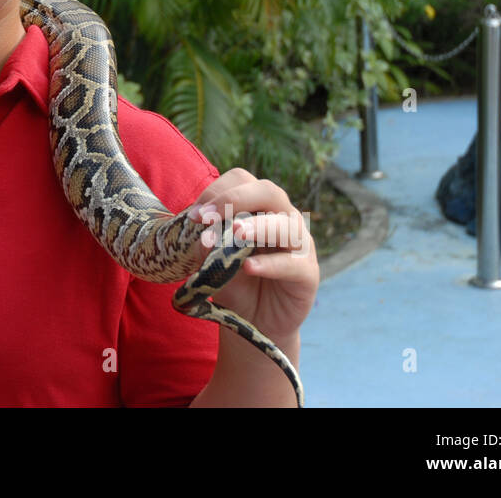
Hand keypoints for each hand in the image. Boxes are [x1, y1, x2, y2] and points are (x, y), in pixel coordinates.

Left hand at [186, 167, 318, 345]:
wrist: (256, 320)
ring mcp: (300, 244)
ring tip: (235, 233)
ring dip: (258, 226)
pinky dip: (270, 265)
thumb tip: (204, 237)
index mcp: (259, 206)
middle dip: (235, 199)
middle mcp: (283, 217)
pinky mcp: (308, 273)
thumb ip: (208, 247)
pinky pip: (293, 264)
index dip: (216, 192)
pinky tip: (249, 268)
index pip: (242, 180)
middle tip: (207, 218)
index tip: (193, 216)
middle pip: (268, 191)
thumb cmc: (235, 281)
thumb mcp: (214, 261)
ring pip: (286, 225)